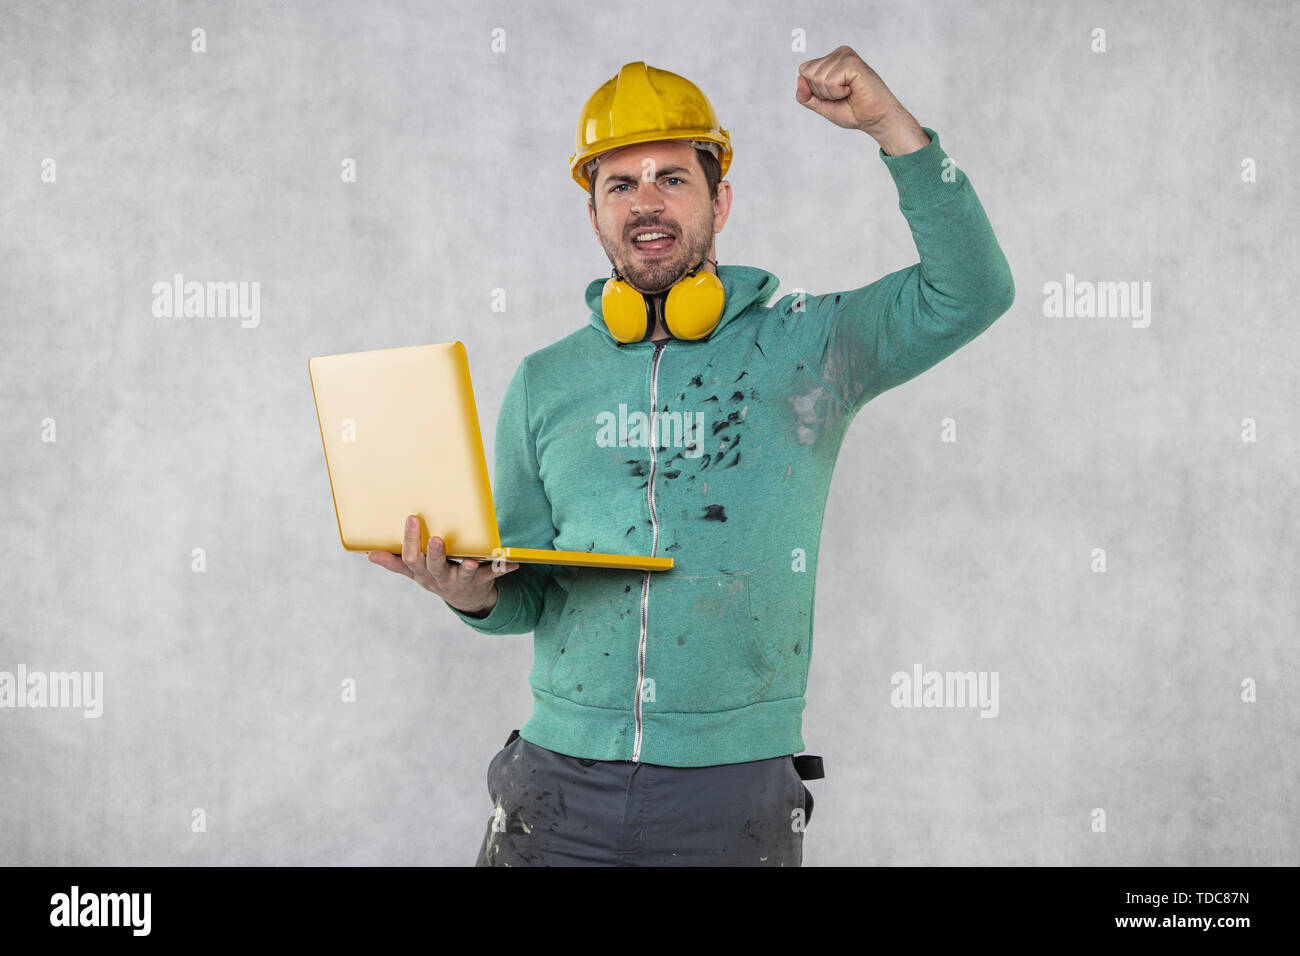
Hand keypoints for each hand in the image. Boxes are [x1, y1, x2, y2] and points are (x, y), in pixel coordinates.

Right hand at [367, 515, 518, 615]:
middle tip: (437, 539)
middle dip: (435, 554)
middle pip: (435, 567)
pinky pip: (494, 575)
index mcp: (423, 572)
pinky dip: (504, 569)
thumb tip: (370, 555)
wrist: (466, 599)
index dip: (410, 541)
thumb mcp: (415, 573)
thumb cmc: (437, 577)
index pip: (411, 558)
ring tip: (472, 561)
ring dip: (469, 569)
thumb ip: (396, 562)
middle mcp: (441, 578)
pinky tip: (514, 563)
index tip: (412, 518)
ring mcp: (462, 581)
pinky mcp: (483, 581)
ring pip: (464, 575)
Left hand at [795, 44, 901, 131]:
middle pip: (808, 73)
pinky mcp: (852, 62)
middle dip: (821, 92)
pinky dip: (838, 92)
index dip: (814, 90)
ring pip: (818, 78)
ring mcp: (846, 55)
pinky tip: (852, 90)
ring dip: (831, 93)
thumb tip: (799, 79)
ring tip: (848, 93)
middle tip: (842, 95)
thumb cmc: (852, 111)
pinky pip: (830, 81)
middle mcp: (839, 53)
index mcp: (831, 59)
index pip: (804, 71)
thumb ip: (806, 95)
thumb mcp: (821, 105)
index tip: (833, 94)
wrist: (874, 119)